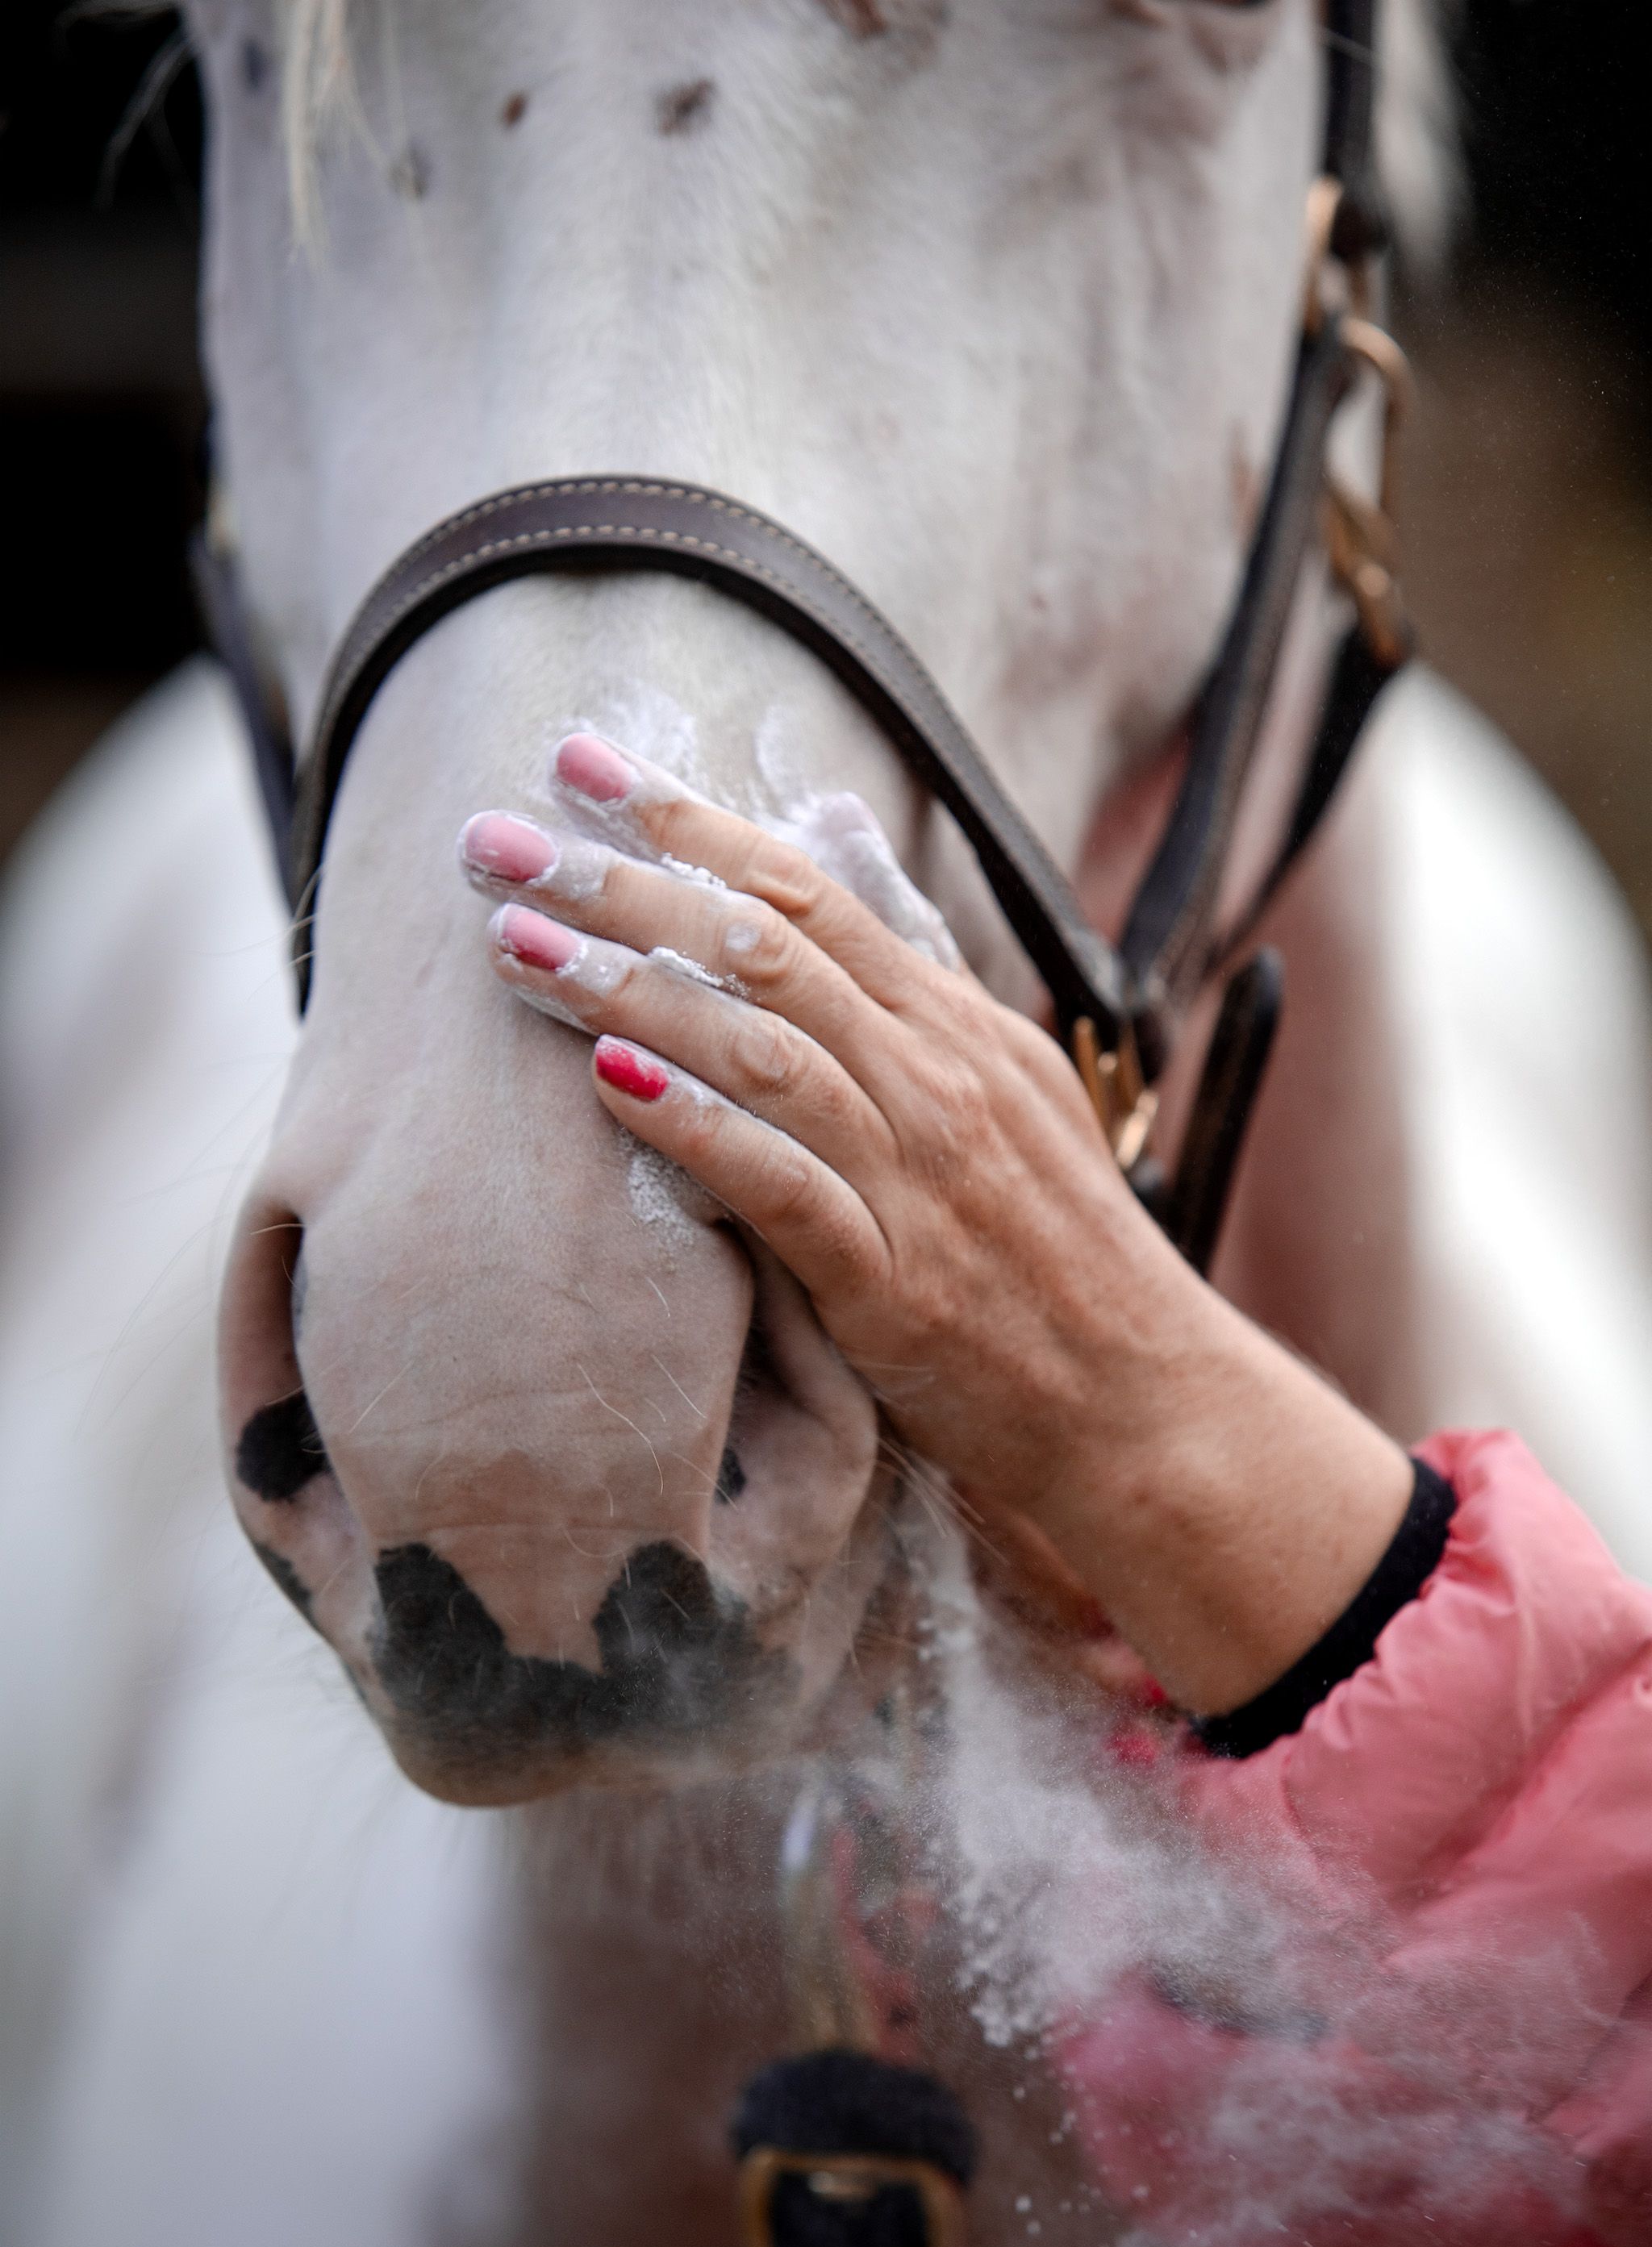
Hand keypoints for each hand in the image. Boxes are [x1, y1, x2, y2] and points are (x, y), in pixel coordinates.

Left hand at [458, 732, 1411, 1712]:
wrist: (1143, 1405)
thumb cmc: (1057, 1255)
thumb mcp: (1005, 1090)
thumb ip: (910, 980)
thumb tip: (835, 854)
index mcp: (955, 1025)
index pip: (805, 890)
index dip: (686, 821)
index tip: (581, 762)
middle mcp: (937, 1077)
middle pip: (762, 947)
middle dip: (618, 884)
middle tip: (493, 840)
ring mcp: (917, 1174)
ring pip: (760, 1048)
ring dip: (627, 988)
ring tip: (513, 944)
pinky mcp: (893, 1281)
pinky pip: (782, 1183)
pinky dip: (695, 1126)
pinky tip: (607, 1081)